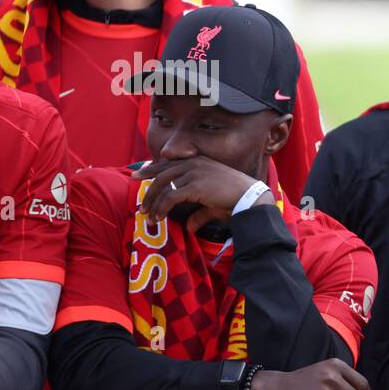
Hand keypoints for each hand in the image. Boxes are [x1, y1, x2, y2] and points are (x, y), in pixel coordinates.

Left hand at [134, 157, 268, 223]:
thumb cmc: (235, 199)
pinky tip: (159, 217)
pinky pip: (170, 197)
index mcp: (198, 161)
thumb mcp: (212, 203)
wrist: (249, 198)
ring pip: (163, 186)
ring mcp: (193, 173)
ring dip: (153, 201)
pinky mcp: (194, 186)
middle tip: (139, 197)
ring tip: (148, 215)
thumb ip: (198, 213)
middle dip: (148, 185)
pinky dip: (162, 208)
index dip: (152, 168)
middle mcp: (193, 164)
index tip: (139, 175)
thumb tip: (189, 228)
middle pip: (162, 173)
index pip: (169, 162)